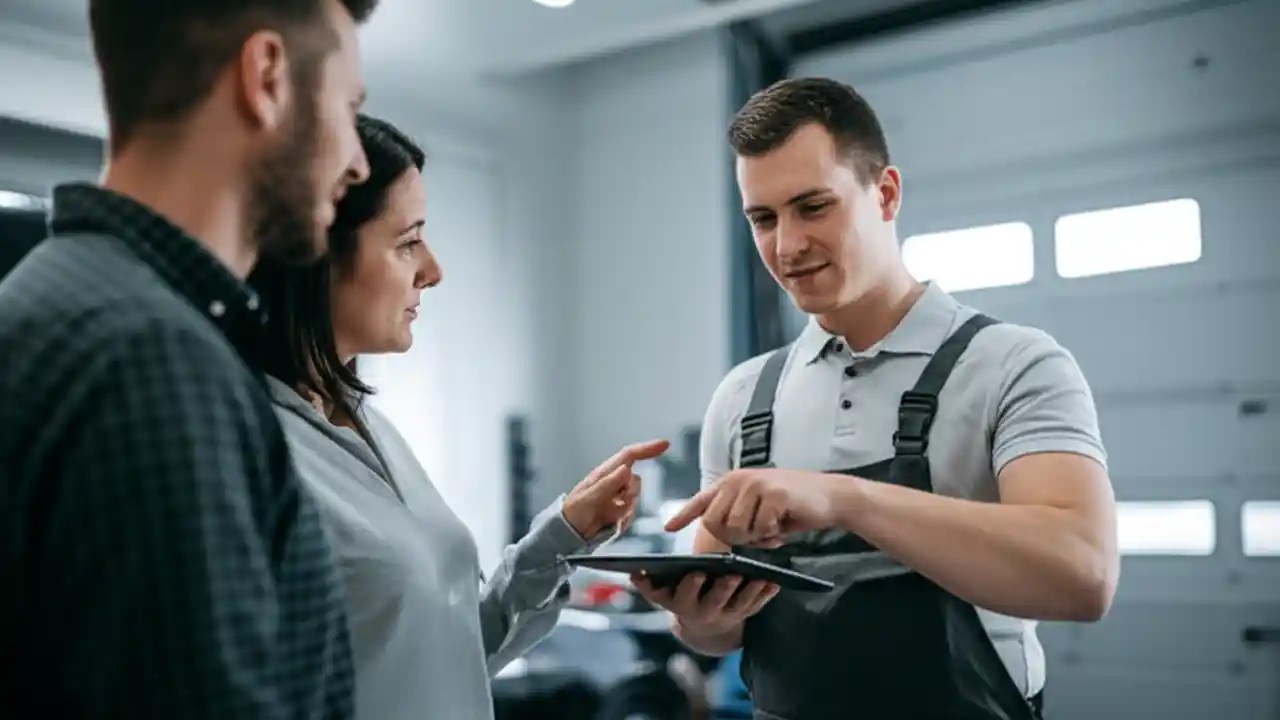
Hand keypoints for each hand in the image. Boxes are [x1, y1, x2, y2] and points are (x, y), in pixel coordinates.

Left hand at [563, 438, 669, 538]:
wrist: (567, 534)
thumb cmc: (572, 513)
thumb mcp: (589, 498)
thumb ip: (608, 484)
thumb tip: (625, 469)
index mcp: (604, 474)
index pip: (629, 455)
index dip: (647, 448)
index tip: (664, 444)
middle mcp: (612, 483)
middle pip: (636, 481)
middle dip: (631, 495)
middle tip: (617, 505)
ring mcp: (616, 497)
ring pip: (635, 499)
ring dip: (627, 510)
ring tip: (609, 516)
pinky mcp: (618, 511)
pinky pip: (632, 513)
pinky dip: (625, 520)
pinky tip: (612, 522)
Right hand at [631, 572, 778, 635]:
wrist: (701, 630)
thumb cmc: (679, 600)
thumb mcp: (662, 595)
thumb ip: (648, 584)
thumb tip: (633, 572)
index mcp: (684, 606)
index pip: (686, 596)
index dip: (691, 585)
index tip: (697, 571)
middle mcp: (706, 614)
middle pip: (716, 602)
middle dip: (725, 588)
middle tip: (735, 572)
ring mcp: (727, 616)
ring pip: (741, 605)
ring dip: (752, 591)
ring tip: (762, 575)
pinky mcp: (744, 615)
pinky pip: (757, 606)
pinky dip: (766, 595)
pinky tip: (775, 582)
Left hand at [664, 468, 856, 545]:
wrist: (831, 497)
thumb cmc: (793, 507)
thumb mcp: (759, 509)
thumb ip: (738, 517)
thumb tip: (720, 537)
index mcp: (733, 482)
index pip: (701, 501)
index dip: (683, 516)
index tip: (668, 528)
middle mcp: (739, 479)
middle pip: (714, 523)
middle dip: (733, 538)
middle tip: (757, 534)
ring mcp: (755, 484)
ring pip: (736, 528)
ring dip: (754, 537)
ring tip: (771, 526)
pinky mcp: (772, 494)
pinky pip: (760, 528)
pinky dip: (771, 533)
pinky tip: (782, 523)